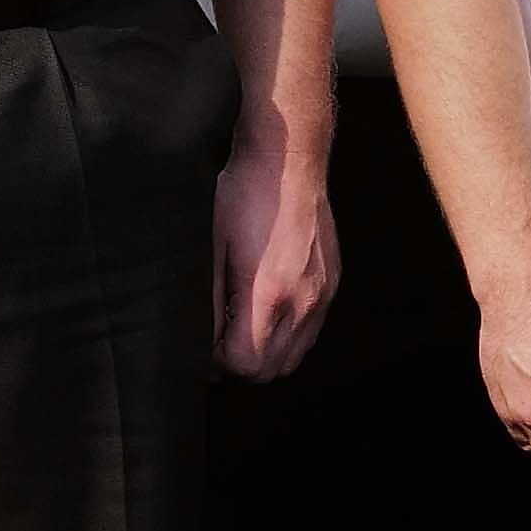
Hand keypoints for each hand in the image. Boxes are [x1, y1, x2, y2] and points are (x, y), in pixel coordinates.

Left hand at [206, 109, 335, 381]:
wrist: (288, 161)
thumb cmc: (243, 196)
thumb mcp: (210, 248)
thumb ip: (207, 300)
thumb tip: (199, 339)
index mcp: (269, 293)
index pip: (245, 364)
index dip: (217, 360)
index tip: (204, 340)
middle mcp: (303, 301)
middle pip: (271, 370)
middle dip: (240, 363)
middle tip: (218, 337)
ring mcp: (322, 295)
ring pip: (293, 357)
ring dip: (264, 353)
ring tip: (242, 324)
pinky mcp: (331, 285)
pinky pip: (309, 333)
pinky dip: (285, 335)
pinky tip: (265, 308)